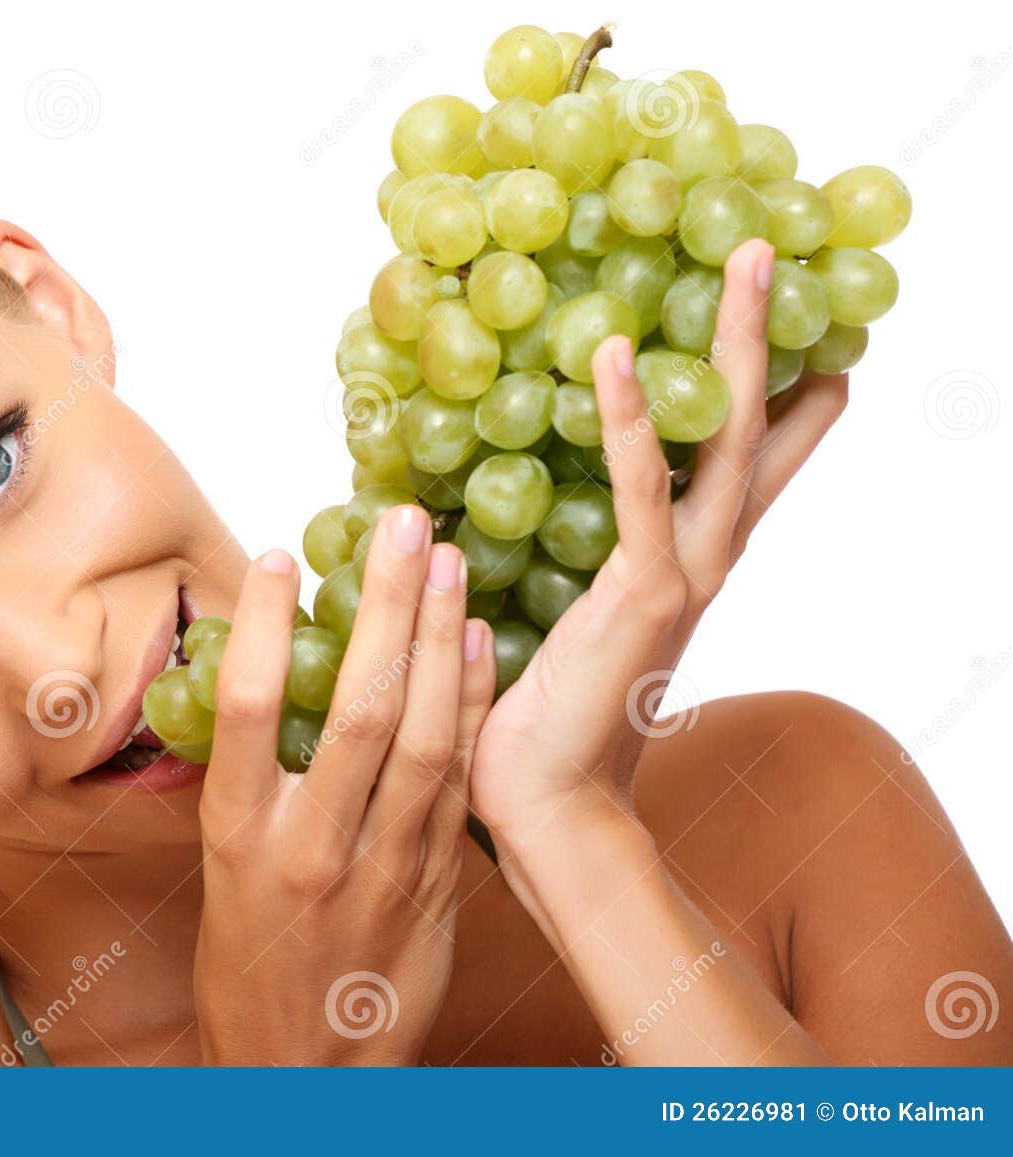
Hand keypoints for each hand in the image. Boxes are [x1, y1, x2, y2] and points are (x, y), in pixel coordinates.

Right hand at [193, 507, 494, 1064]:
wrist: (305, 1071)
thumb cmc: (250, 960)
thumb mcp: (223, 870)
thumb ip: (252, 781)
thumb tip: (270, 676)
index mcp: (239, 838)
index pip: (252, 711)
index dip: (272, 627)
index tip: (284, 555)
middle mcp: (311, 848)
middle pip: (359, 708)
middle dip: (386, 606)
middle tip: (402, 523)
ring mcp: (383, 868)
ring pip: (426, 737)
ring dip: (441, 640)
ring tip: (449, 560)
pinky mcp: (434, 883)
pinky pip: (458, 779)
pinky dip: (472, 704)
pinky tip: (477, 642)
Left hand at [469, 239, 848, 904]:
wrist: (546, 807)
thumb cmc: (540, 719)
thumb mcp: (556, 616)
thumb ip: (554, 561)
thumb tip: (491, 511)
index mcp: (679, 566)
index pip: (738, 466)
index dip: (772, 398)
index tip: (793, 329)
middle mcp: (697, 562)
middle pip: (751, 432)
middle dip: (770, 341)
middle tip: (774, 253)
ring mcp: (679, 577)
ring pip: (722, 440)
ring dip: (735, 346)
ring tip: (746, 259)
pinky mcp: (640, 595)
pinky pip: (638, 489)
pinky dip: (628, 418)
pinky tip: (612, 352)